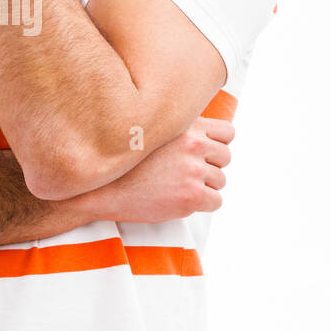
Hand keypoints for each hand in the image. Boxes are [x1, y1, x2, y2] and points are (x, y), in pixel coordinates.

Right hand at [81, 117, 234, 223]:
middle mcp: (193, 144)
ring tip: (177, 188)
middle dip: (210, 167)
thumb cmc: (126, 163)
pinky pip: (216, 201)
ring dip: (204, 186)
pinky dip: (202, 205)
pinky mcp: (193, 195)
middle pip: (225, 157)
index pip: (228, 132)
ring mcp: (193, 170)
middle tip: (186, 175)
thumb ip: (179, 130)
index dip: (217, 145)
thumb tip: (203, 134)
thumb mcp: (152, 133)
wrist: (102, 189)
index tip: (203, 154)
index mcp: (186, 126)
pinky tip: (180, 201)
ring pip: (220, 180)